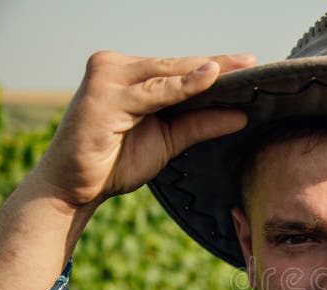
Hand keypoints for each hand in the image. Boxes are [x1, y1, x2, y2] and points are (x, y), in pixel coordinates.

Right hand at [31, 51, 255, 207]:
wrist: (73, 189)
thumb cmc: (115, 163)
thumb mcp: (168, 141)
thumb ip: (200, 125)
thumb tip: (241, 116)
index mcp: (128, 74)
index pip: (179, 68)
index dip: (215, 67)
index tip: (250, 66)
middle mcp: (114, 67)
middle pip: (177, 65)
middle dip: (218, 65)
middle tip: (254, 62)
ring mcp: (106, 78)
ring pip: (168, 73)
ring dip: (207, 72)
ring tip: (243, 69)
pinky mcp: (104, 97)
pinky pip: (154, 92)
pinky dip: (184, 86)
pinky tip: (211, 78)